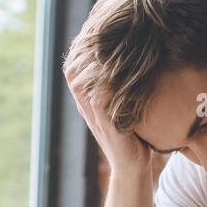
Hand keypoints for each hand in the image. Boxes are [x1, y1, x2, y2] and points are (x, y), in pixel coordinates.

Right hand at [64, 51, 152, 183]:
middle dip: (86, 54)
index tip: (98, 37)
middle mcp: (86, 108)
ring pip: (80, 84)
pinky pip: (98, 101)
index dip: (81, 51)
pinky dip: (105, 86)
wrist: (133, 169)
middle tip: (104, 40)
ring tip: (109, 54)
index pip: (72, 70)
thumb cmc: (133, 137)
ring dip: (93, 67)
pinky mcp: (107, 128)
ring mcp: (95, 118)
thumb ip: (121, 89)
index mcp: (87, 102)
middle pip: (71, 73)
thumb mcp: (124, 108)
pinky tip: (119, 75)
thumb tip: (134, 63)